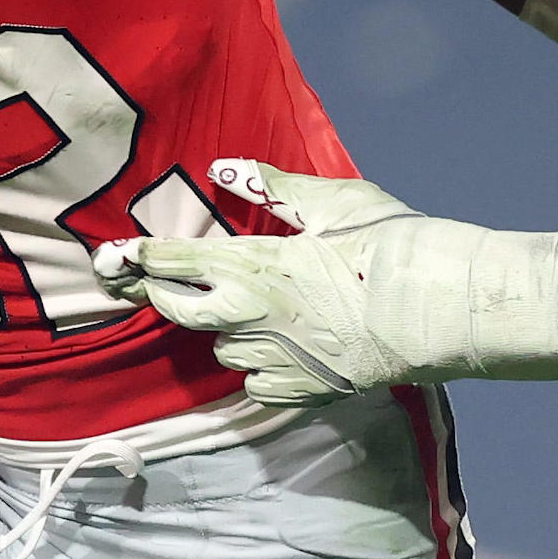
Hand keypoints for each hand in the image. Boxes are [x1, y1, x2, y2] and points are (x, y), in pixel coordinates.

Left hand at [94, 159, 557, 401]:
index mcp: (255, 267)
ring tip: (239, 315)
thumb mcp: (333, 202)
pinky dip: (258, 370)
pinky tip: (276, 353)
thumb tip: (223, 167)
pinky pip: (257, 385)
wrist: (439, 311)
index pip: (177, 262)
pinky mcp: (304, 390)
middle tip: (153, 283)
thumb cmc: (392, 246)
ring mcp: (277, 359)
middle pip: (180, 313)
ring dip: (222, 333)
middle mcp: (254, 318)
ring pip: (221, 351)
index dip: (141, 257)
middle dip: (162, 296)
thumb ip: (272, 187)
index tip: (118, 255)